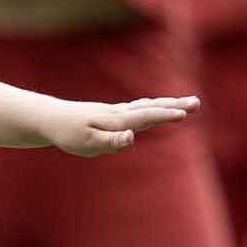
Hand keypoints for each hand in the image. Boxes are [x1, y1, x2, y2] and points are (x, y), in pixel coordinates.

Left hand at [43, 96, 197, 156]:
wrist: (50, 118)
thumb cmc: (68, 134)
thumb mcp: (88, 144)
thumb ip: (112, 142)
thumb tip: (132, 137)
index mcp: (116, 121)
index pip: (145, 117)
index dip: (164, 115)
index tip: (184, 113)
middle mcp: (119, 113)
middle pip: (151, 107)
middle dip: (174, 105)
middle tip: (197, 103)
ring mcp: (116, 111)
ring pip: (147, 106)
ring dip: (168, 103)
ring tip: (187, 102)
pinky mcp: (111, 114)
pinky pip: (138, 107)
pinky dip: (153, 105)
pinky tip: (156, 105)